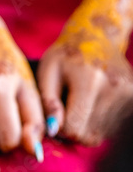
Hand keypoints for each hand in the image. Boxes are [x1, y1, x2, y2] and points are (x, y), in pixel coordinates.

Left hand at [38, 18, 132, 144]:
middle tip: (68, 109)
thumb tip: (53, 130)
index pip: (73, 129)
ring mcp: (128, 93)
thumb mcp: (47, 73)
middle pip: (87, 135)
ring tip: (81, 104)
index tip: (56, 115)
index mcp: (90, 81)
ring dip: (85, 127)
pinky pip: (111, 130)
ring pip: (99, 136)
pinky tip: (93, 106)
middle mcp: (114, 88)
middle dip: (72, 130)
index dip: (59, 129)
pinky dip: (98, 124)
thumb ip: (48, 103)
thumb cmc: (66, 56)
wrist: (99, 36)